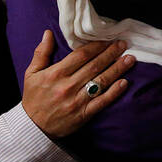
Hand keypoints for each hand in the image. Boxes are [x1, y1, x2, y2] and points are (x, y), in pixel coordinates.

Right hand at [21, 32, 135, 138]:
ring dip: (117, 69)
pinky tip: (125, 82)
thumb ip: (41, 53)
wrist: (33, 128)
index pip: (81, 55)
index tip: (108, 39)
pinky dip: (114, 92)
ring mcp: (77, 101)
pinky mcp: (83, 114)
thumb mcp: (31, 74)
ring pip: (101, 81)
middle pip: (94, 66)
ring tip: (130, 59)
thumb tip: (48, 33)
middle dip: (111, 53)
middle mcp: (67, 86)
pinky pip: (102, 101)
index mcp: (55, 74)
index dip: (96, 46)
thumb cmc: (33, 98)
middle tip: (123, 44)